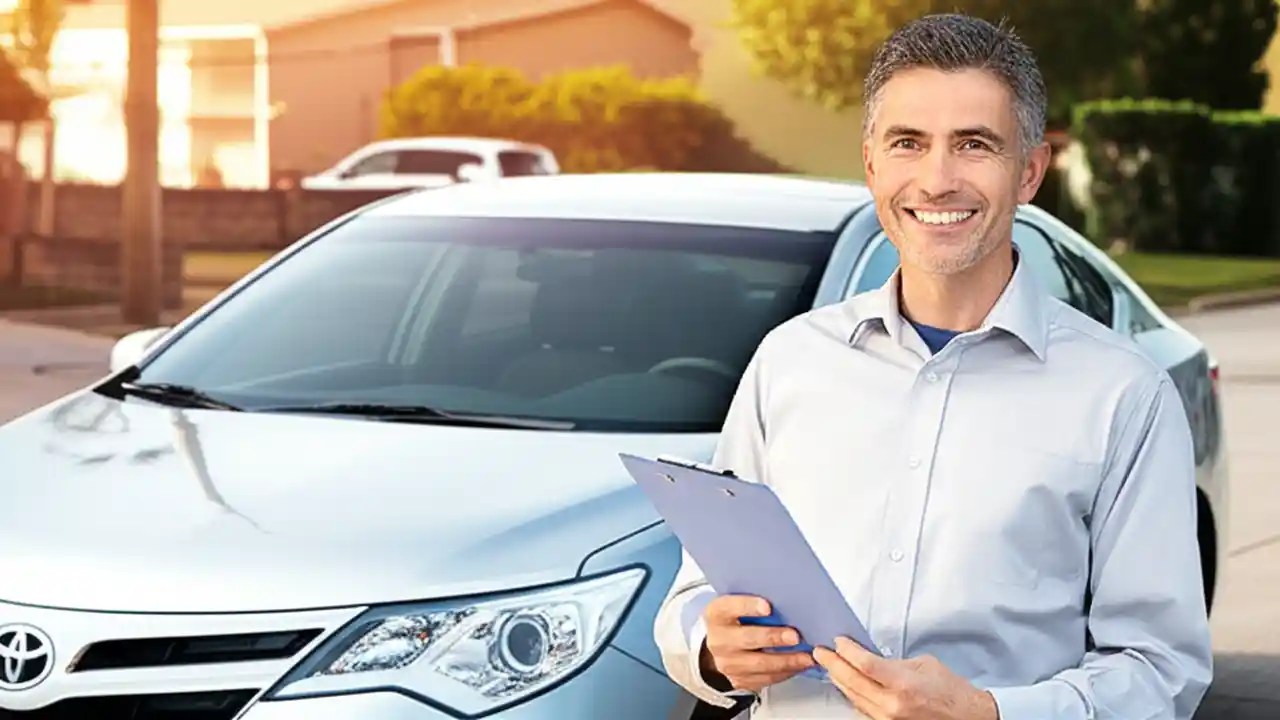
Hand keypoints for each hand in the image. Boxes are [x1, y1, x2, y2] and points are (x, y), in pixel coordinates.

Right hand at [699, 594, 816, 692]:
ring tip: (806, 657)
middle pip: (747, 639)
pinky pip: (765, 679)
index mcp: (717, 614)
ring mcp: (727, 663)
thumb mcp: (738, 605)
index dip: (748, 606)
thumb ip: (757, 602)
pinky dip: (786, 672)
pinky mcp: (739, 680)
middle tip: (795, 636)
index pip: (730, 607)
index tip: (768, 606)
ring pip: (759, 664)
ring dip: (787, 660)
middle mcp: (719, 640)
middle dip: (773, 638)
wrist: (722, 645)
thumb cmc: (737, 619)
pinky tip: (799, 666)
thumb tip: (789, 599)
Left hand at [813, 637, 997, 719]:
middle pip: (851, 681)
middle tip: (822, 652)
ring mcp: (888, 718)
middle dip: (833, 664)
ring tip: (830, 665)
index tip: (838, 642)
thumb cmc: (949, 689)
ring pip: (852, 697)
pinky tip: (846, 684)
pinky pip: (862, 709)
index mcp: (903, 683)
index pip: (863, 664)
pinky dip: (852, 695)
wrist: (966, 716)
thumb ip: (893, 661)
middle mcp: (892, 703)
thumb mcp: (923, 663)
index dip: (846, 651)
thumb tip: (869, 657)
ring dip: (839, 680)